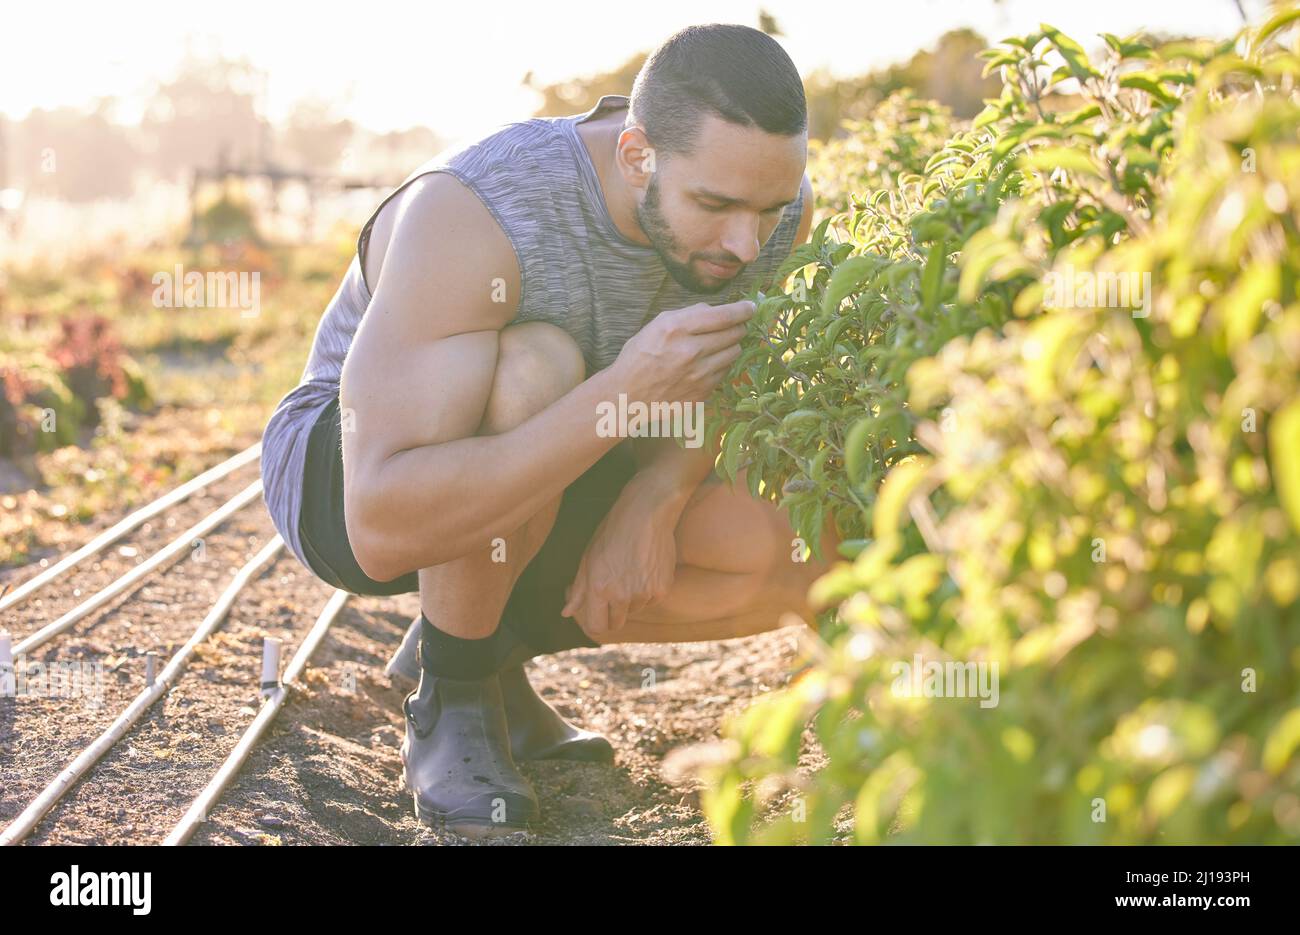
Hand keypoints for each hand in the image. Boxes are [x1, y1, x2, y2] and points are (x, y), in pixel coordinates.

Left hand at [560, 481, 678, 636]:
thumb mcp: (588, 558)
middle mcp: (622, 596)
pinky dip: (647, 591)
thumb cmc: (613, 533)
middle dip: (611, 613)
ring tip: (630, 571)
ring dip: (630, 599)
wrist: (646, 513)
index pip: (596, 627)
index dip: (595, 624)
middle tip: (612, 591)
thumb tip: (566, 612)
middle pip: (616, 624)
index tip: (596, 617)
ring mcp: (644, 593)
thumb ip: (578, 590)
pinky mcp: (662, 589)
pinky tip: (644, 568)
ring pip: (634, 610)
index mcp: (599, 589)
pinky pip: (650, 601)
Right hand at [612, 299, 754, 405]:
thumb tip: (716, 310)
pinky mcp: (703, 393)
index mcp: (677, 329)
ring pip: (734, 353)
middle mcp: (690, 351)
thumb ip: (688, 315)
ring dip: (730, 346)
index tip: (750, 308)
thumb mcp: (656, 325)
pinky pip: (725, 372)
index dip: (743, 310)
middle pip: (735, 334)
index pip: (724, 316)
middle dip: (739, 327)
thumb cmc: (639, 356)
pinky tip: (706, 364)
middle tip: (736, 325)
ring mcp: (699, 375)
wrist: (627, 396)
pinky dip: (720, 365)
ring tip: (716, 346)